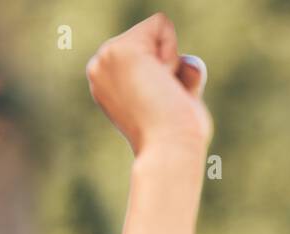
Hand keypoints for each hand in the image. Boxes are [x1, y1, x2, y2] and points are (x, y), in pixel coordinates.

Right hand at [86, 12, 211, 157]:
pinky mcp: (121, 50)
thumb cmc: (174, 138)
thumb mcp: (170, 104)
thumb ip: (177, 82)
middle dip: (167, 63)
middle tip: (161, 99)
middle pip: (149, 36)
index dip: (164, 73)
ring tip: (160, 93)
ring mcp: (106, 57)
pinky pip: (160, 25)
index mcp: (106, 82)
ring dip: (170, 61)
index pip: (144, 51)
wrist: (169, 152)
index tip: (158, 103)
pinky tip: (162, 82)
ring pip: (155, 29)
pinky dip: (172, 52)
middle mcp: (99, 67)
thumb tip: (190, 67)